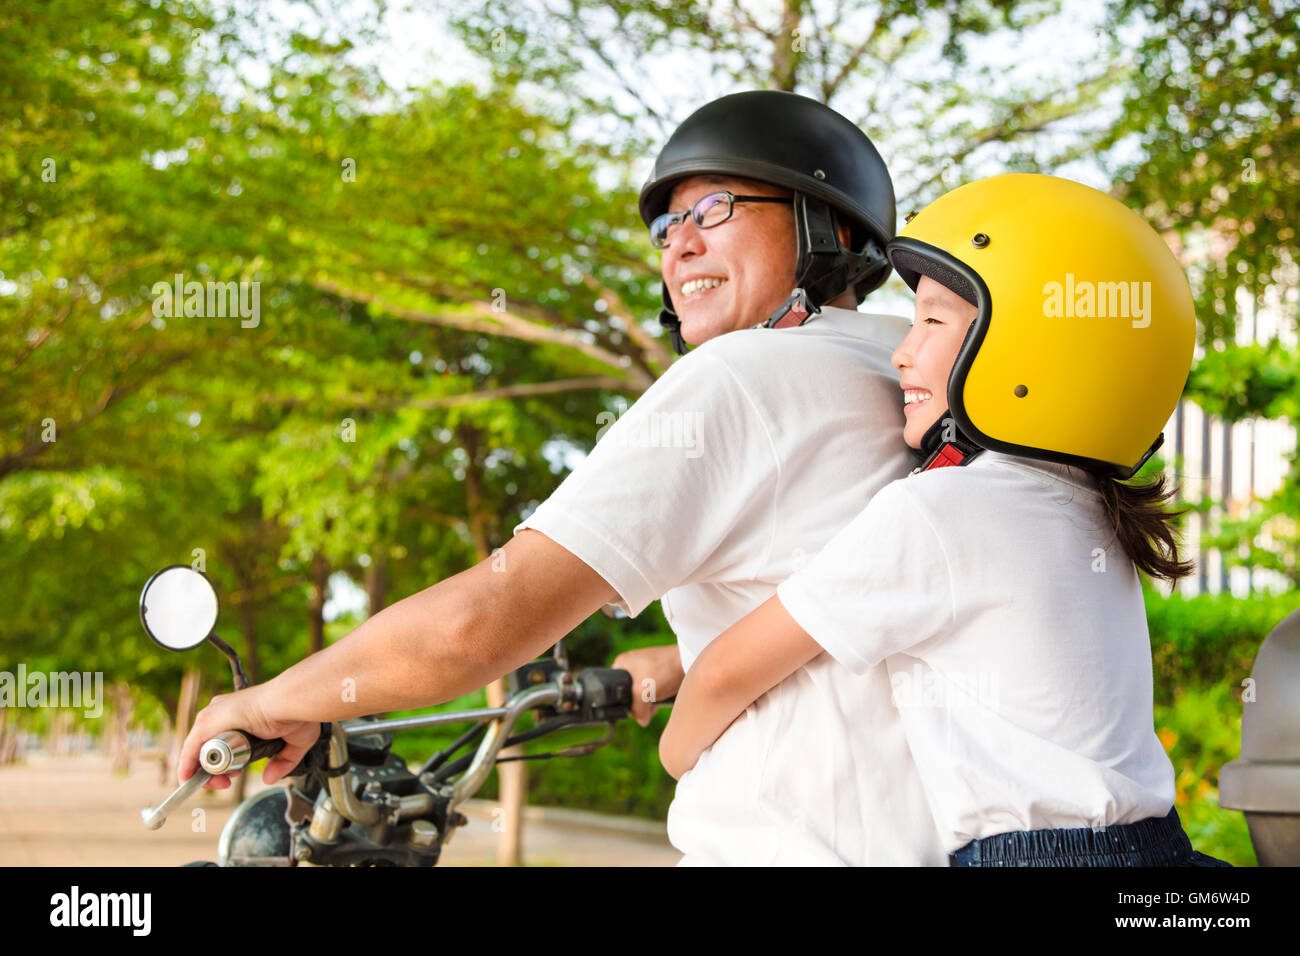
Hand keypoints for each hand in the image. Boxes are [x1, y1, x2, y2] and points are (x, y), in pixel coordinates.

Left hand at [177, 682, 319, 788]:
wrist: (289, 703)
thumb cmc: (294, 714)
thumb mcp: (293, 742)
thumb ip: (283, 760)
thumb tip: (270, 777)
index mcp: (239, 713)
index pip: (221, 742)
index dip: (227, 764)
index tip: (235, 775)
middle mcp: (222, 712)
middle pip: (207, 748)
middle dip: (216, 771)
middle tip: (228, 782)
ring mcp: (212, 717)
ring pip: (198, 752)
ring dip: (205, 772)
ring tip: (221, 782)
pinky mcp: (205, 723)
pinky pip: (189, 751)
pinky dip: (187, 768)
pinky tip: (190, 781)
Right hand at [611, 644, 683, 727]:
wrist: (688, 660)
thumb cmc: (663, 671)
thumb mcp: (642, 692)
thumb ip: (636, 710)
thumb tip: (642, 720)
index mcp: (621, 663)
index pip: (615, 690)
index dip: (625, 703)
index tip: (636, 710)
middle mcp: (631, 663)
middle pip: (629, 693)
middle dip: (639, 705)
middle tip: (649, 709)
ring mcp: (645, 666)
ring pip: (642, 692)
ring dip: (649, 702)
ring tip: (656, 706)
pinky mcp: (658, 670)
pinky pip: (652, 688)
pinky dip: (657, 696)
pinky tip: (663, 699)